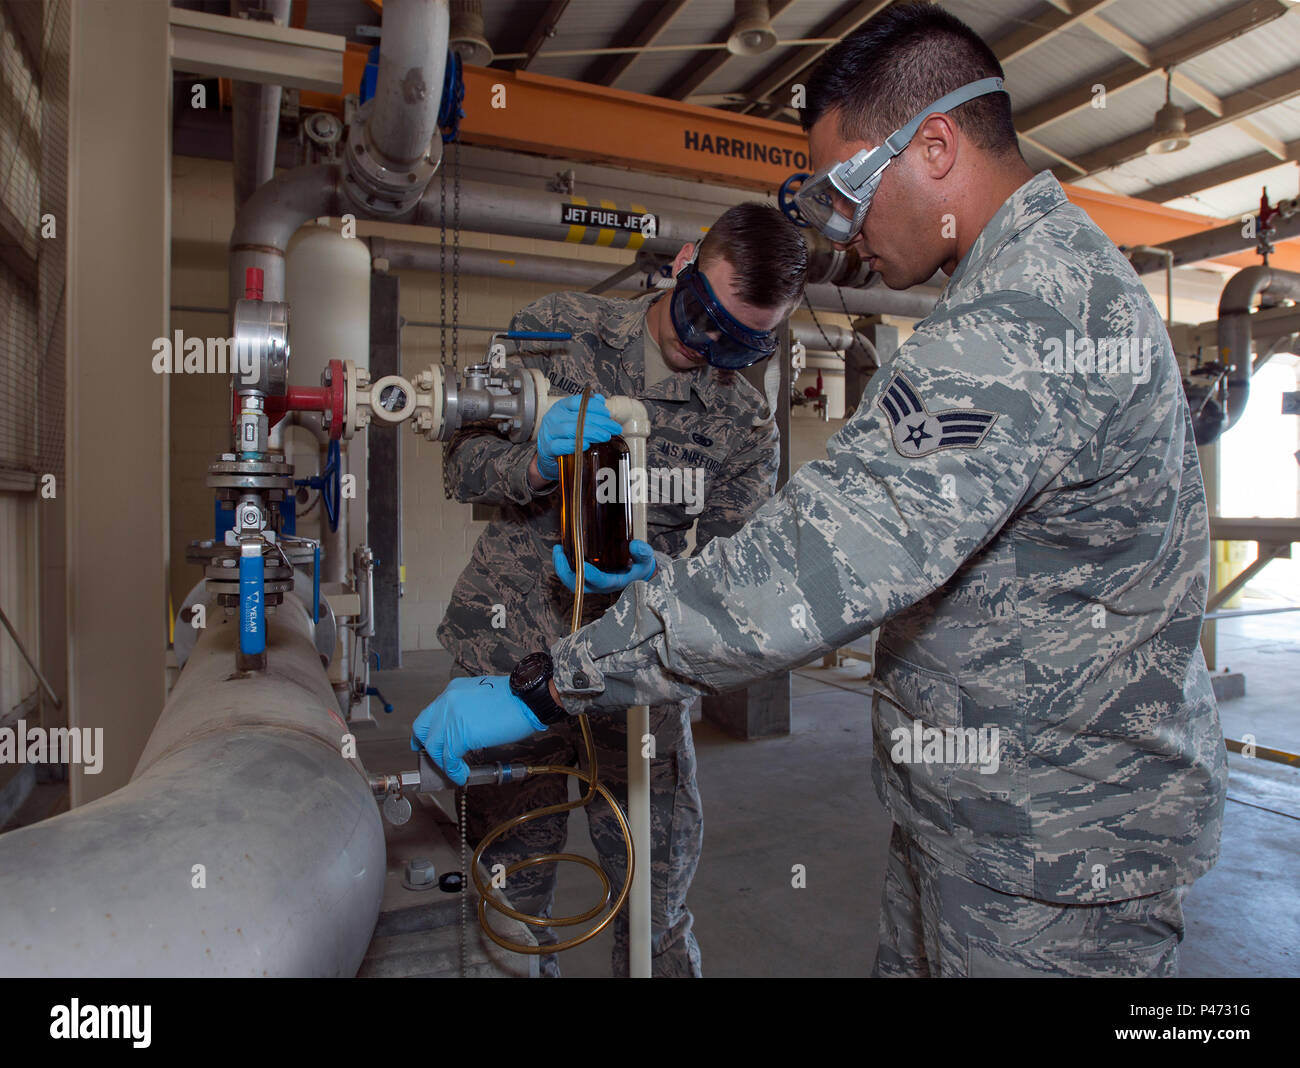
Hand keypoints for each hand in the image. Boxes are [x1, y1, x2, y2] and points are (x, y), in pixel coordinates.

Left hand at [409, 676, 543, 785]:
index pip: (430, 713)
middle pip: (422, 728)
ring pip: (434, 747)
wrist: (527, 698)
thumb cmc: (514, 698)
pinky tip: (461, 775)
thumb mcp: (483, 696)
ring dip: (443, 763)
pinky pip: (449, 758)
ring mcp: (451, 717)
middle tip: (432, 759)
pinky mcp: (460, 734)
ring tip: (454, 771)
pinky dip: (453, 771)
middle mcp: (447, 701)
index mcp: (453, 690)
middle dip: (425, 747)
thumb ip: (467, 709)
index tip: (427, 741)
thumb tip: (465, 728)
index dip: (427, 731)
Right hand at [536, 394, 622, 480]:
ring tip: (605, 436)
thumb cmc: (562, 435)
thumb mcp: (574, 419)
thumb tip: (600, 400)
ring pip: (570, 430)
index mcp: (561, 407)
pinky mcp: (547, 448)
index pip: (578, 402)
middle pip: (578, 416)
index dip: (595, 407)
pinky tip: (586, 445)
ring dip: (591, 433)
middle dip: (600, 422)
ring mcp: (548, 432)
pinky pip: (560, 445)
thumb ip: (587, 409)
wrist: (547, 453)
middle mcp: (553, 417)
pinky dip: (574, 445)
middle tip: (613, 428)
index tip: (607, 414)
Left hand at [552, 539, 656, 593]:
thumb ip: (643, 553)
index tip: (583, 565)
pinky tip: (563, 550)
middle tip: (559, 553)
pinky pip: (572, 574)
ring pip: (572, 580)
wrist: (638, 572)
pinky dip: (565, 564)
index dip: (591, 576)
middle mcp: (600, 585)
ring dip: (562, 567)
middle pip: (578, 585)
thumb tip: (634, 545)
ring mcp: (592, 582)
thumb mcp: (646, 559)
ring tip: (558, 550)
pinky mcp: (587, 576)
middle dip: (565, 572)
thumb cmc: (640, 566)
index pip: (600, 582)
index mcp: (615, 582)